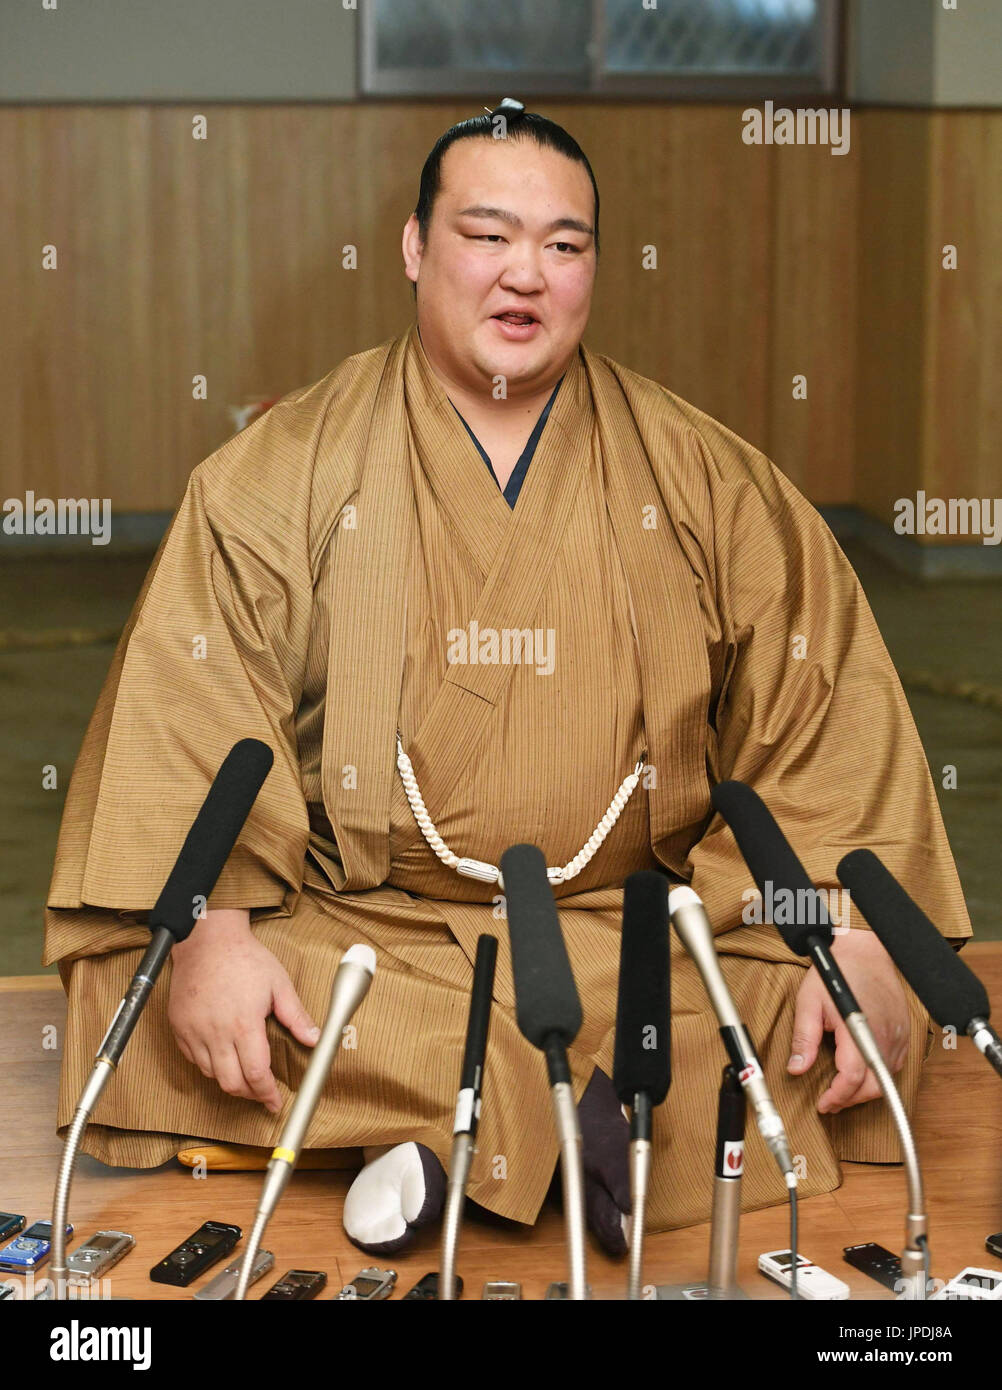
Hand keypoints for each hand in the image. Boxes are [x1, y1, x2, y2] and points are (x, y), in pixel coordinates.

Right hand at [168, 909, 318, 1113]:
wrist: (207, 941)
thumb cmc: (245, 959)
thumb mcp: (279, 983)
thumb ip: (296, 1016)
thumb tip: (316, 1040)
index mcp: (243, 1024)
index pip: (257, 1075)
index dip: (268, 1094)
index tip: (275, 1102)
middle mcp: (215, 1033)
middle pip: (231, 1083)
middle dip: (250, 1094)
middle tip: (263, 1092)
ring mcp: (193, 1032)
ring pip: (210, 1075)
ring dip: (230, 1080)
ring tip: (245, 1073)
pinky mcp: (179, 1028)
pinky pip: (193, 1059)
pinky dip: (210, 1065)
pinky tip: (223, 1055)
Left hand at [787, 928, 909, 1113]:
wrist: (865, 951)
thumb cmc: (836, 972)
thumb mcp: (809, 1002)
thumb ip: (804, 1039)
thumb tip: (797, 1069)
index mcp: (858, 1030)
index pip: (853, 1078)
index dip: (837, 1097)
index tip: (823, 1104)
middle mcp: (884, 1037)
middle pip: (874, 1086)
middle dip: (851, 1100)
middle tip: (830, 1101)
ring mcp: (898, 1036)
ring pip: (886, 1079)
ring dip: (865, 1090)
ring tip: (842, 1089)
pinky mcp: (905, 1033)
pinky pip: (894, 1065)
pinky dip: (878, 1075)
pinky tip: (861, 1070)